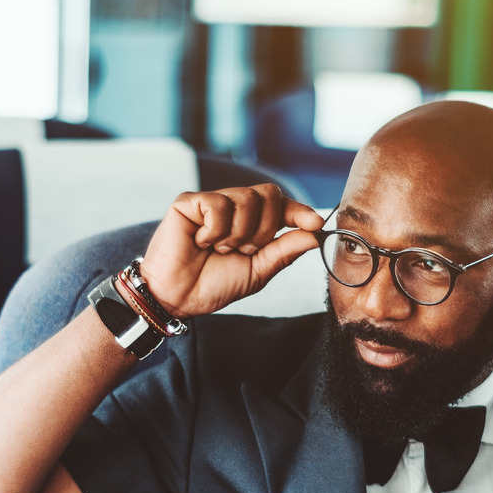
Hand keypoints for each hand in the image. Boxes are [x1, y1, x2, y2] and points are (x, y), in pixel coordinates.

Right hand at [138, 184, 324, 319]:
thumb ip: (284, 251)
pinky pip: (218, 204)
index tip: (315, 224)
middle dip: (264, 228)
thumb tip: (314, 234)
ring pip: (246, 198)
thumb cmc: (212, 285)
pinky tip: (200, 241)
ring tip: (220, 249)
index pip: (282, 206)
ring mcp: (211, 202)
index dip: (300, 212)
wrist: (177, 298)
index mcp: (251, 224)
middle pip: (269, 194)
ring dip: (239, 233)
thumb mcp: (258, 271)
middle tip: (245, 250)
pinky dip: (215, 230)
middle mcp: (233, 208)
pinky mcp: (189, 202)